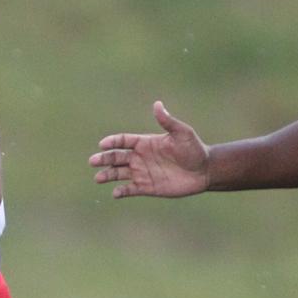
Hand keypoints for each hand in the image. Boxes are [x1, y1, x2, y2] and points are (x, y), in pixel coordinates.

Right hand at [90, 101, 210, 197]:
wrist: (204, 171)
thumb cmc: (194, 149)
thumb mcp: (182, 133)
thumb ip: (168, 121)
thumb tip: (157, 104)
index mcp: (145, 143)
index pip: (123, 141)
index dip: (112, 142)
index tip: (103, 144)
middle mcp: (140, 157)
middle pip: (116, 157)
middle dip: (104, 159)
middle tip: (93, 161)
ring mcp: (142, 172)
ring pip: (118, 173)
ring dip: (107, 175)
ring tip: (98, 178)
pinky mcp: (147, 187)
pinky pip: (130, 189)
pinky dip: (121, 191)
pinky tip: (116, 193)